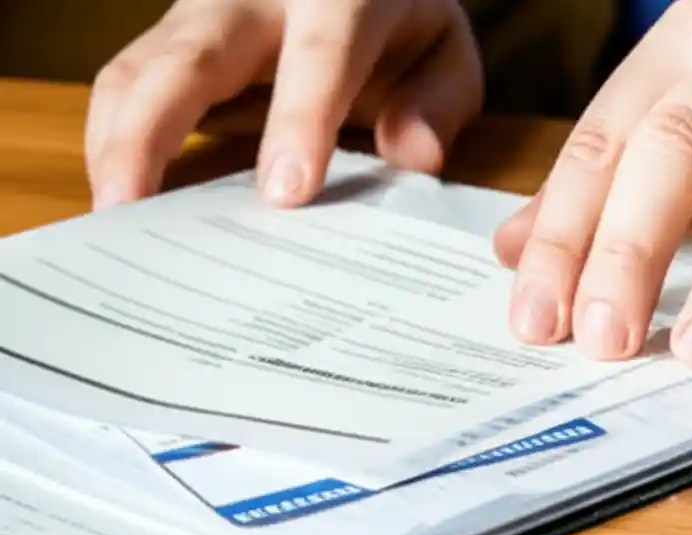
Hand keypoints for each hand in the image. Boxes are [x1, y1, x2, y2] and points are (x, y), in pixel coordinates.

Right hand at [86, 0, 482, 209]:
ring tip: (112, 220)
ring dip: (115, 144)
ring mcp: (202, 13)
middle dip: (154, 132)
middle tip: (131, 211)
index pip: (318, 54)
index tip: (285, 196)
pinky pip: (128, 85)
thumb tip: (414, 160)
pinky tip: (123, 200)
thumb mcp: (443, 53)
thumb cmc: (401, 25)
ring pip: (138, 69)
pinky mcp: (172, 38)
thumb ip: (435, 103)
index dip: (299, 122)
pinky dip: (115, 141)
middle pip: (190, 55)